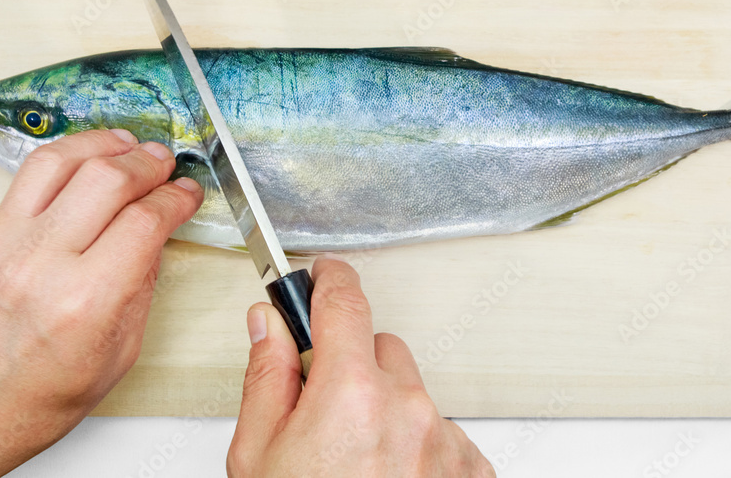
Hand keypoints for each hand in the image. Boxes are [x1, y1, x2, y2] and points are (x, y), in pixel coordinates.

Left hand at [0, 129, 202, 476]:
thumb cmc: (31, 398)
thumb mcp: (117, 354)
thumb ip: (141, 287)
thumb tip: (155, 234)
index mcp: (84, 303)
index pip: (146, 220)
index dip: (176, 198)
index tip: (185, 193)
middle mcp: (37, 266)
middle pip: (107, 177)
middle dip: (146, 162)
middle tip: (161, 163)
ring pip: (55, 161)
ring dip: (99, 144)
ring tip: (122, 145)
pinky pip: (19, 190)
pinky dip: (56, 180)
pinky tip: (74, 186)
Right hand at [227, 257, 494, 476]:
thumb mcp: (258, 456)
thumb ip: (267, 377)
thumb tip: (268, 324)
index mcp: (352, 394)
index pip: (345, 300)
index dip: (328, 278)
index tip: (322, 273)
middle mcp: (409, 409)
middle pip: (382, 349)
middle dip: (353, 367)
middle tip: (325, 413)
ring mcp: (446, 441)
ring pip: (413, 393)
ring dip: (388, 412)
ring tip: (358, 466)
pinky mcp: (471, 469)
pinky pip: (442, 431)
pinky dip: (418, 445)